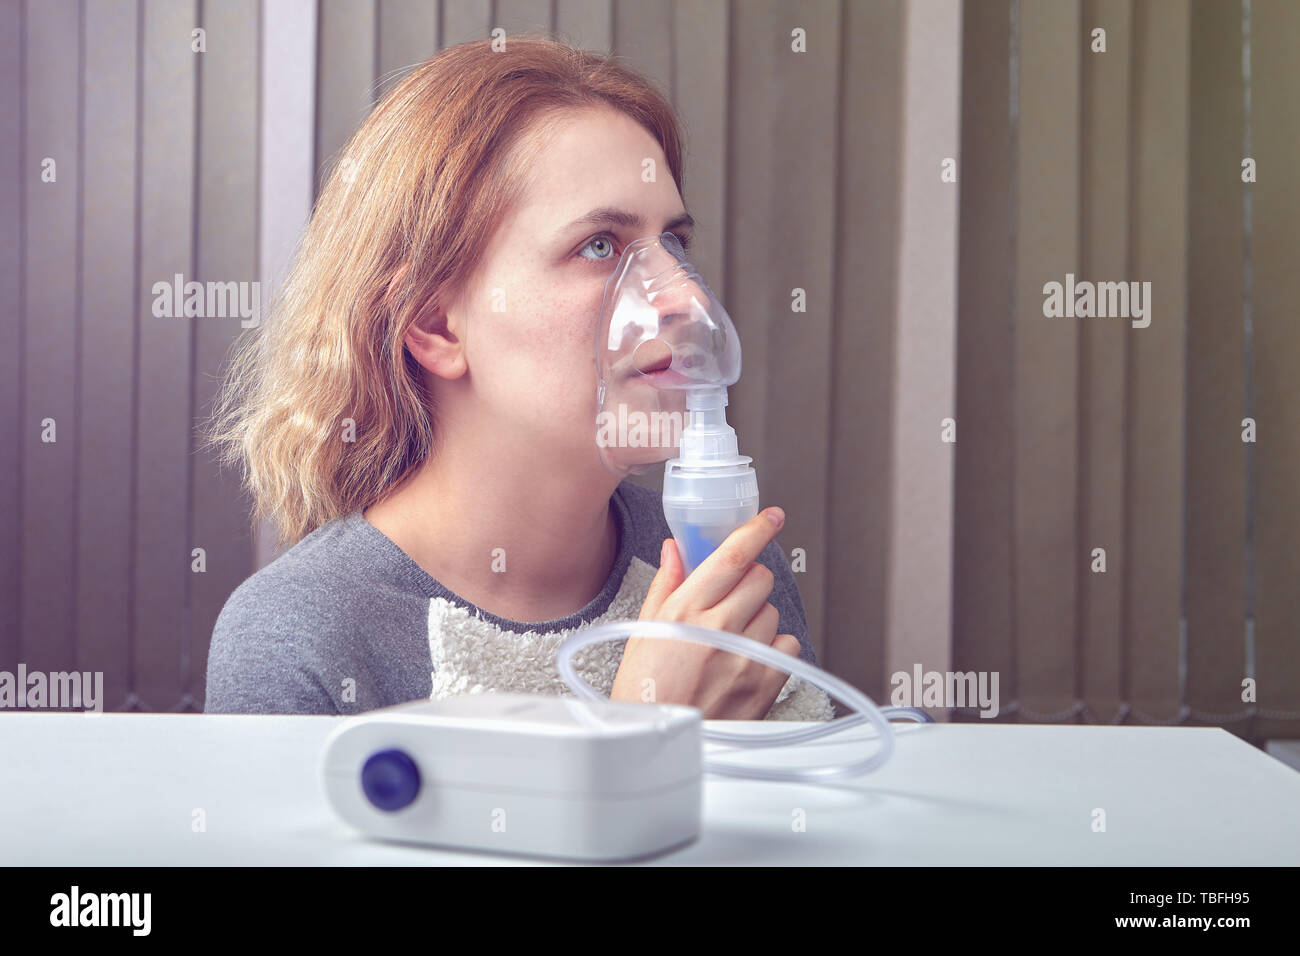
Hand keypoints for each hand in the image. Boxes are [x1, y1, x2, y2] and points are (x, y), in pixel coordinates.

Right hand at [610, 507, 801, 718]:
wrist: (656, 745)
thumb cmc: (645, 692)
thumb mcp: (644, 631)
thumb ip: (666, 586)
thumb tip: (675, 550)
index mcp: (685, 611)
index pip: (731, 557)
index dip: (756, 530)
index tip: (772, 517)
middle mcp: (718, 629)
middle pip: (759, 578)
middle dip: (749, 580)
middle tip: (731, 599)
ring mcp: (745, 656)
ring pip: (772, 611)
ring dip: (758, 616)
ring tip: (732, 638)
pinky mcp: (765, 682)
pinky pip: (787, 644)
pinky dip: (773, 647)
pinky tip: (748, 658)